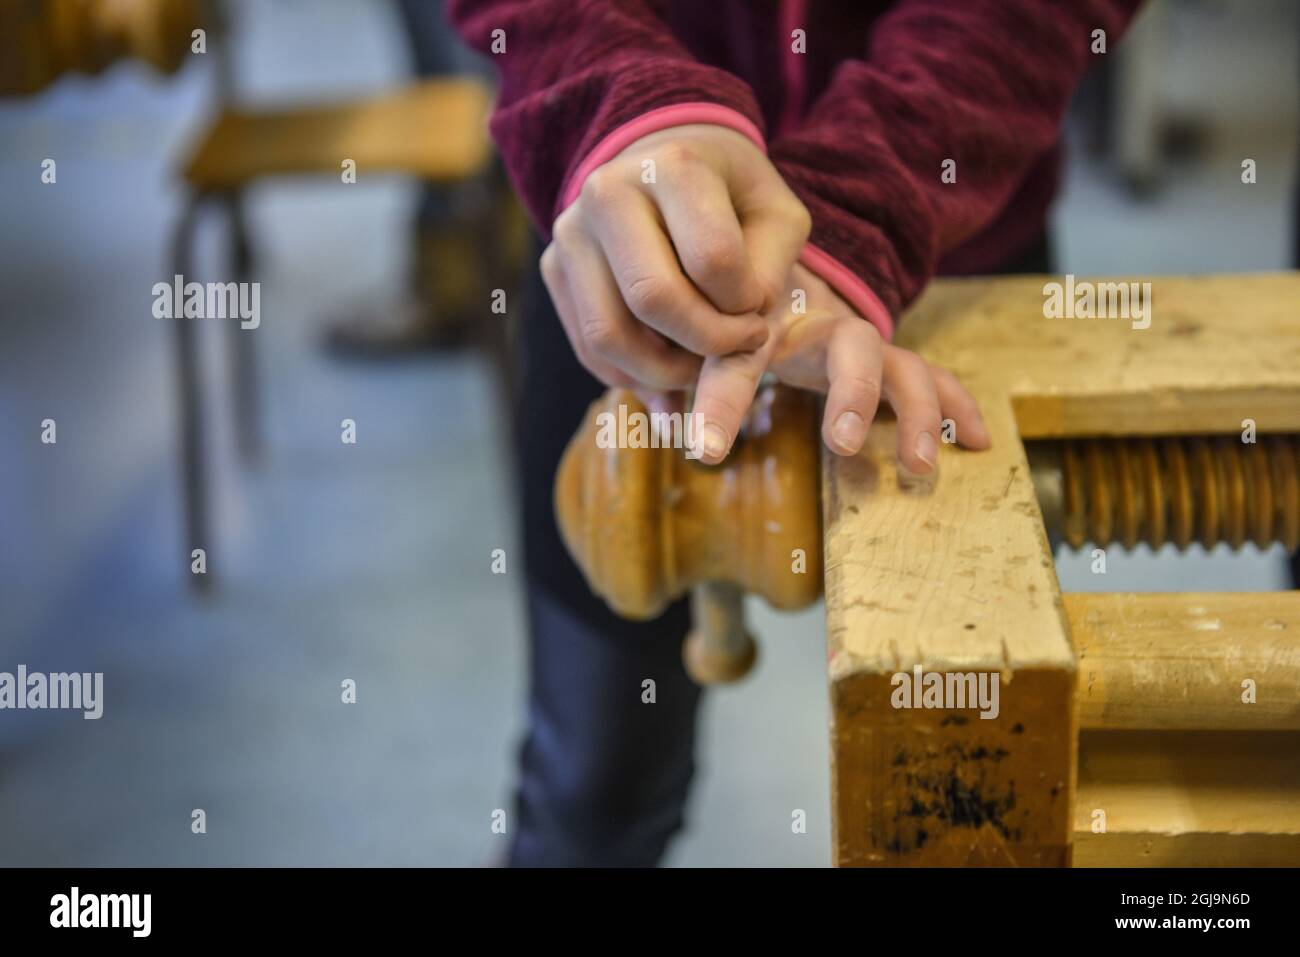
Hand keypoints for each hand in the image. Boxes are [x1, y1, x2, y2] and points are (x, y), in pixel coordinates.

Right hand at [540, 123, 810, 390]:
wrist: (667, 164)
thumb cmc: (733, 197)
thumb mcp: (778, 219)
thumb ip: (769, 280)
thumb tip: (727, 358)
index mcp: (673, 167)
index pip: (713, 260)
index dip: (746, 306)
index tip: (759, 311)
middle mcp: (608, 192)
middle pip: (652, 299)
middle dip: (706, 344)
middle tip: (735, 351)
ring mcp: (572, 231)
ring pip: (609, 336)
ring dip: (666, 373)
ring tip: (702, 368)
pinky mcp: (554, 268)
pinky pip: (589, 350)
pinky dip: (634, 376)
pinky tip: (669, 373)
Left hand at [687, 264, 991, 469]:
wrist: (758, 250)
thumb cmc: (718, 309)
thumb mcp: (693, 336)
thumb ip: (674, 372)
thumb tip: (652, 416)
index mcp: (757, 316)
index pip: (741, 353)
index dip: (724, 399)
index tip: (707, 449)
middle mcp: (814, 319)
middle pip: (845, 344)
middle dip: (852, 393)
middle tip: (845, 443)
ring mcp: (852, 337)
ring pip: (894, 360)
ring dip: (911, 410)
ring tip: (917, 466)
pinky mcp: (880, 359)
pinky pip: (925, 375)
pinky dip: (953, 405)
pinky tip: (978, 441)